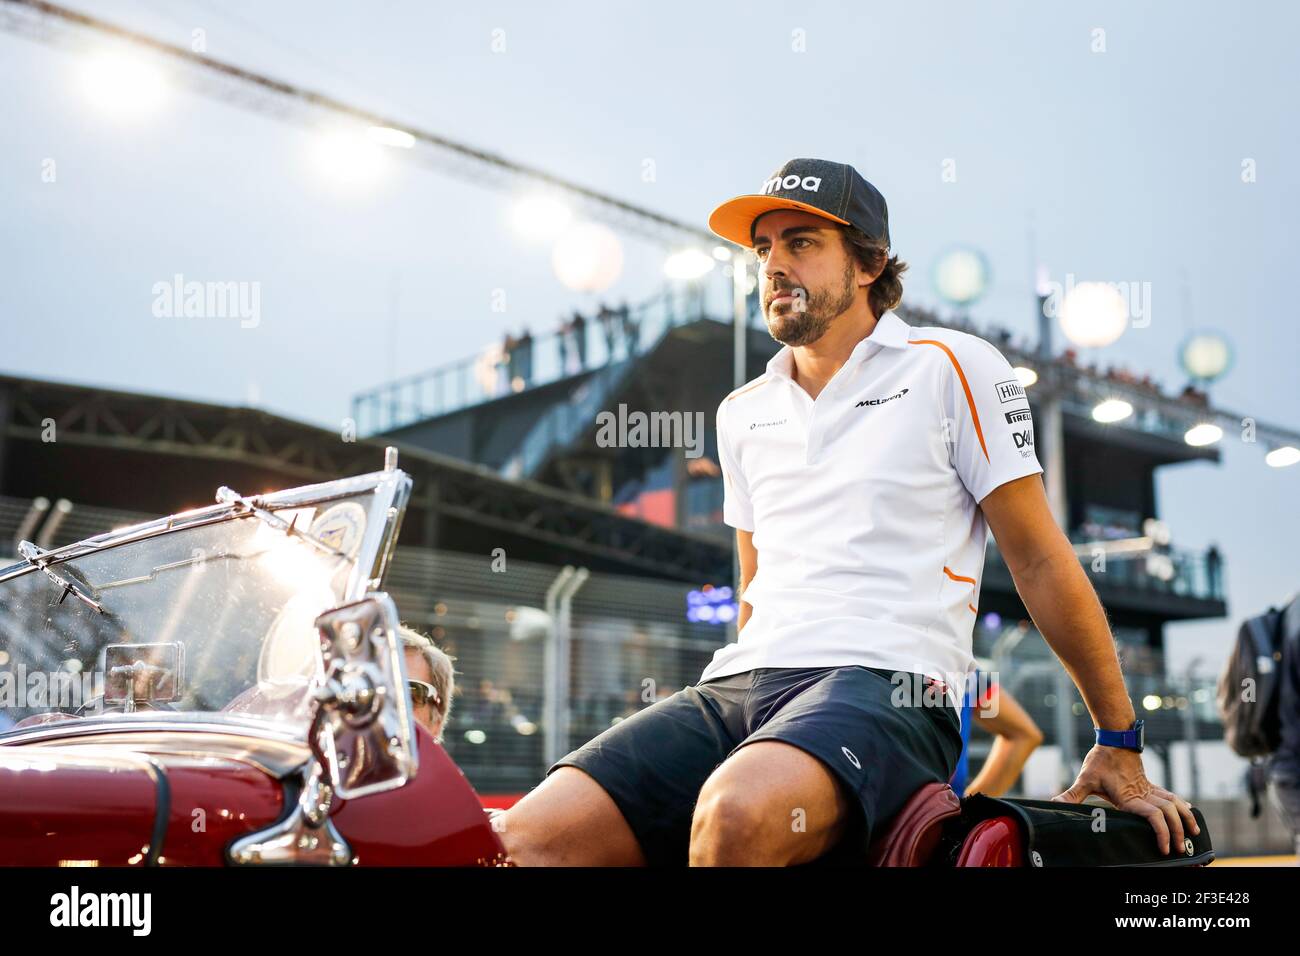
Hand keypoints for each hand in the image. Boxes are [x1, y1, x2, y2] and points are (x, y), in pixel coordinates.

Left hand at [1052, 745, 1199, 854]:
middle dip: (1176, 832)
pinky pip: (1171, 796)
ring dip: (1185, 819)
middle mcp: (1143, 793)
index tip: (1163, 847)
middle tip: (1179, 850)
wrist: (1115, 737)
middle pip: (1168, 814)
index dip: (1161, 832)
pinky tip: (1189, 812)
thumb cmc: (1100, 759)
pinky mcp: (1151, 783)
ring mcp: (1150, 788)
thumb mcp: (1085, 778)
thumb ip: (1072, 794)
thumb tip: (1054, 805)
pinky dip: (1182, 805)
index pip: (1152, 816)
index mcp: (1129, 797)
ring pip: (1174, 804)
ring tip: (1193, 834)